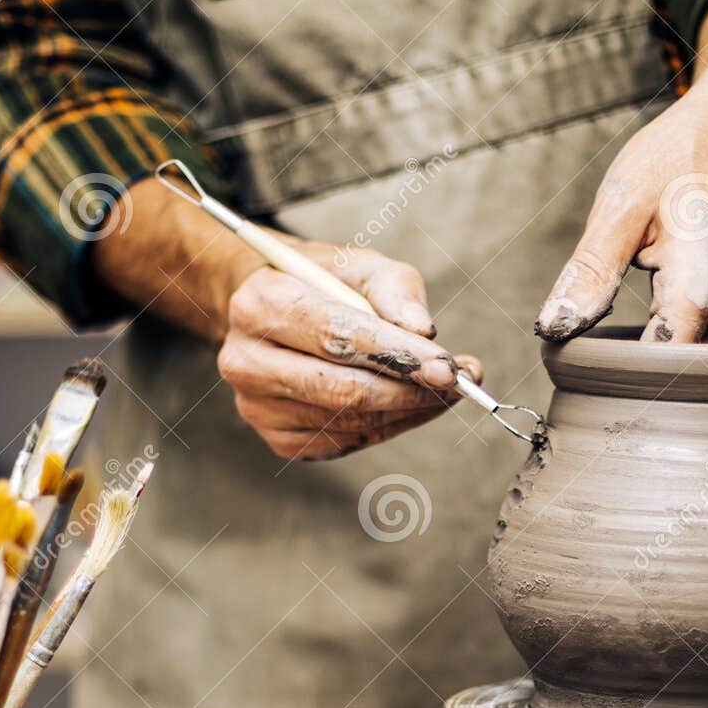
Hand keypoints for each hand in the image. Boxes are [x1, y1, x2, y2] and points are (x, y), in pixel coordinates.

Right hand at [218, 244, 481, 460]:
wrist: (269, 314)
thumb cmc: (320, 284)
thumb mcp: (357, 264)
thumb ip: (393, 289)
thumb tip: (424, 331)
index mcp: (260, 305)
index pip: (335, 336)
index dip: (396, 355)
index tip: (447, 366)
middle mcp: (247, 361)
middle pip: (341, 389)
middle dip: (409, 391)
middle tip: (460, 384)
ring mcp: (257, 407)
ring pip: (347, 421)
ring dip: (408, 411)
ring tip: (447, 390)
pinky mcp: (277, 439)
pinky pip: (345, 442)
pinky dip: (388, 427)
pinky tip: (411, 406)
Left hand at [536, 0, 707, 343]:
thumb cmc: (684, 150)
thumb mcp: (622, 205)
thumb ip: (590, 272)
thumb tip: (554, 327)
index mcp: (700, 289)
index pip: (660, 375)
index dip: (619, 383)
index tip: (585, 377)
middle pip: (676, 377)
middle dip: (631, 377)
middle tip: (588, 368)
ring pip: (691, 364)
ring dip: (651, 363)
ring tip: (611, 351)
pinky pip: (702, 342)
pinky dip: (669, 343)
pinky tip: (641, 331)